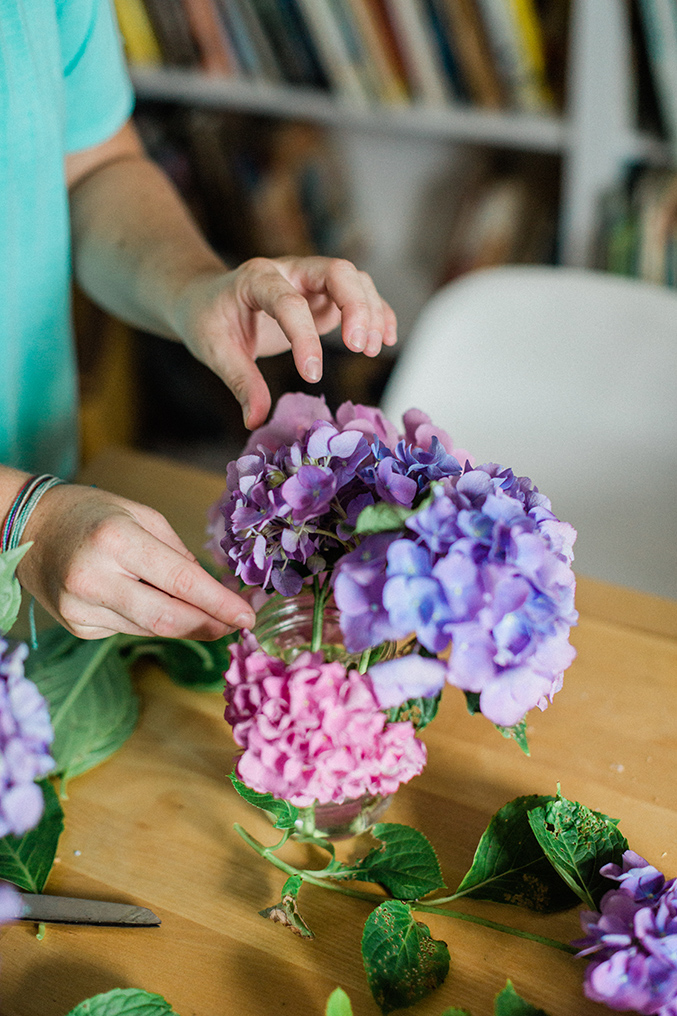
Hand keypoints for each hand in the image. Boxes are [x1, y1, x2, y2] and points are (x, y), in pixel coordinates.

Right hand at [17, 484, 254, 640]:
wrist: (29, 527)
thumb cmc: (92, 514)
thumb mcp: (141, 515)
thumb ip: (178, 554)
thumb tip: (213, 591)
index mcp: (117, 541)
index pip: (182, 583)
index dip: (220, 604)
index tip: (248, 616)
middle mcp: (95, 578)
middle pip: (167, 619)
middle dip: (209, 625)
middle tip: (235, 626)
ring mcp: (82, 608)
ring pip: (150, 630)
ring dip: (184, 625)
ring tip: (204, 614)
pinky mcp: (77, 626)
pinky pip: (128, 630)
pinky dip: (149, 620)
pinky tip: (147, 602)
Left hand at [173, 255, 397, 428]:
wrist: (206, 298)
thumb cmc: (209, 319)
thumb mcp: (215, 350)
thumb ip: (239, 381)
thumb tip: (255, 420)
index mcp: (257, 279)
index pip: (288, 301)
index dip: (304, 337)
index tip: (311, 375)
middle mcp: (290, 271)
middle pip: (337, 271)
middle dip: (356, 306)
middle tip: (361, 348)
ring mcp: (311, 280)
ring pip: (354, 280)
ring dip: (371, 312)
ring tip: (372, 350)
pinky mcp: (325, 296)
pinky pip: (360, 294)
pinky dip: (377, 313)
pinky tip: (386, 339)